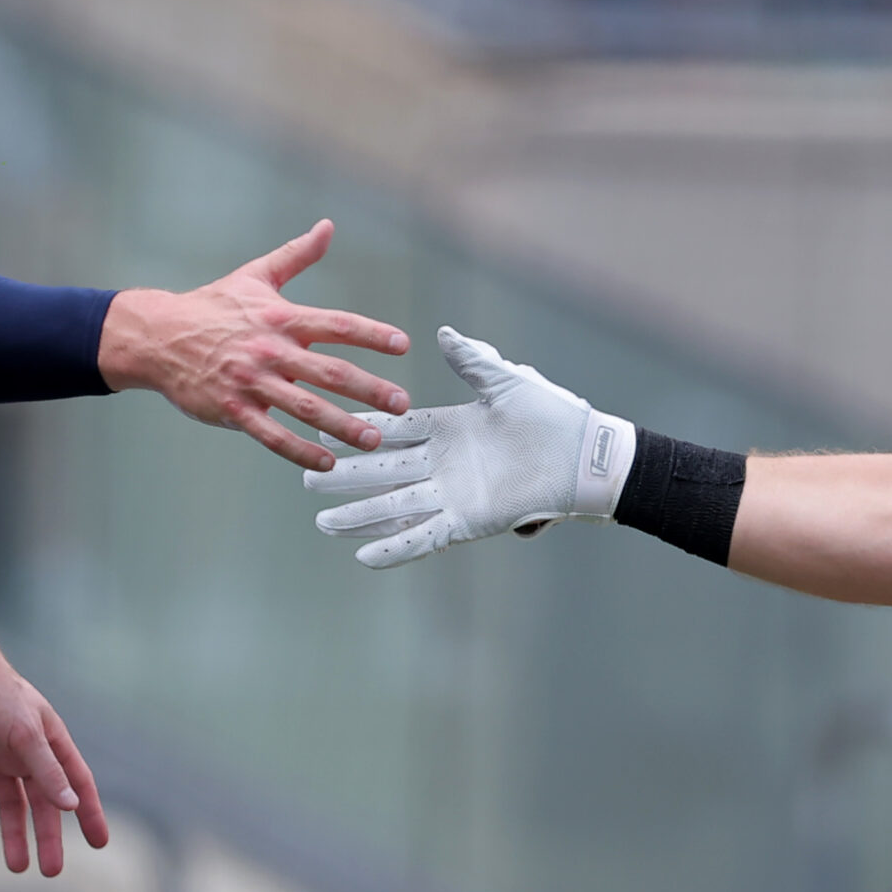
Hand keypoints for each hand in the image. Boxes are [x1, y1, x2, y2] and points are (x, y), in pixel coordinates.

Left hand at [0, 658, 108, 876]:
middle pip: (42, 803)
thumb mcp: (25, 734)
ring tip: (16, 867)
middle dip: (48, 836)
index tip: (100, 843)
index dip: (89, 813)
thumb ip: (47, 770)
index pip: (76, 784)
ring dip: (14, 835)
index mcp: (49, 743)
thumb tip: (71, 804)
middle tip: (52, 871)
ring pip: (10, 805)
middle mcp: (26, 754)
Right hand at [100, 219, 409, 471]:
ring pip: (305, 408)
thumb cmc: (211, 306)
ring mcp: (251, 382)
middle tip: (401, 404)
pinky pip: (271, 435)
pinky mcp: (233, 409)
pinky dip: (299, 450)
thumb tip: (327, 227)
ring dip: (343, 425)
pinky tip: (326, 461)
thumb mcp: (255, 275)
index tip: (403, 345)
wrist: (157, 336)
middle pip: (329, 372)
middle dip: (369, 389)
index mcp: (280, 317)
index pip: (336, 324)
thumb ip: (296, 255)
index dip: (371, 333)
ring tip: (373, 438)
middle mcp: (270, 350)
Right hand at [303, 326, 633, 568]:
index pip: (393, 431)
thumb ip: (473, 360)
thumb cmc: (553, 416)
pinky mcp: (468, 521)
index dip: (359, 430)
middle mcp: (443, 464)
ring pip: (394, 508)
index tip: (324, 425)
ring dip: (359, 517)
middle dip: (346, 475)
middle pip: (382, 471)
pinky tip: (364, 558)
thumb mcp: (507, 382)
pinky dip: (395, 549)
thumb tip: (444, 333)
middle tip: (308, 476)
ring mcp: (453, 495)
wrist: (584, 456)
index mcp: (448, 428)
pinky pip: (423, 537)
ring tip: (323, 522)